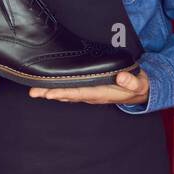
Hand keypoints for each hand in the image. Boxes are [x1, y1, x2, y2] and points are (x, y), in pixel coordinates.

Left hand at [28, 68, 149, 105]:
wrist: (140, 91)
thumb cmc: (138, 86)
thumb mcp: (139, 83)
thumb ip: (132, 82)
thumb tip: (122, 78)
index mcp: (102, 94)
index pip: (79, 93)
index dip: (64, 94)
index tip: (49, 93)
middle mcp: (92, 95)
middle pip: (67, 95)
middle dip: (50, 94)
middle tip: (33, 92)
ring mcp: (90, 93)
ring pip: (67, 94)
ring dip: (51, 92)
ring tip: (35, 90)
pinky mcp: (89, 89)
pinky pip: (71, 91)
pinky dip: (59, 90)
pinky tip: (49, 87)